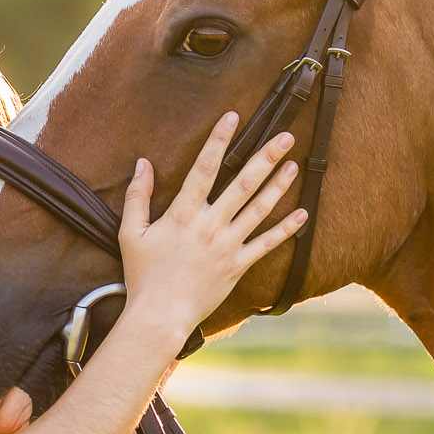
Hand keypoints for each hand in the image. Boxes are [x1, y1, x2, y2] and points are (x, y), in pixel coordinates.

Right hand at [116, 112, 307, 343]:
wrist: (160, 316)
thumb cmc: (143, 275)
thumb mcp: (130, 233)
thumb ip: (137, 196)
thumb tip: (142, 163)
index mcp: (183, 214)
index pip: (204, 168)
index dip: (219, 140)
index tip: (233, 117)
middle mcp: (210, 226)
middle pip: (242, 183)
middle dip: (265, 157)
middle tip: (285, 136)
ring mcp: (227, 246)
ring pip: (259, 209)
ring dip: (279, 185)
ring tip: (294, 164)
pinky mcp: (238, 265)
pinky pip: (267, 244)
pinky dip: (286, 229)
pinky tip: (303, 214)